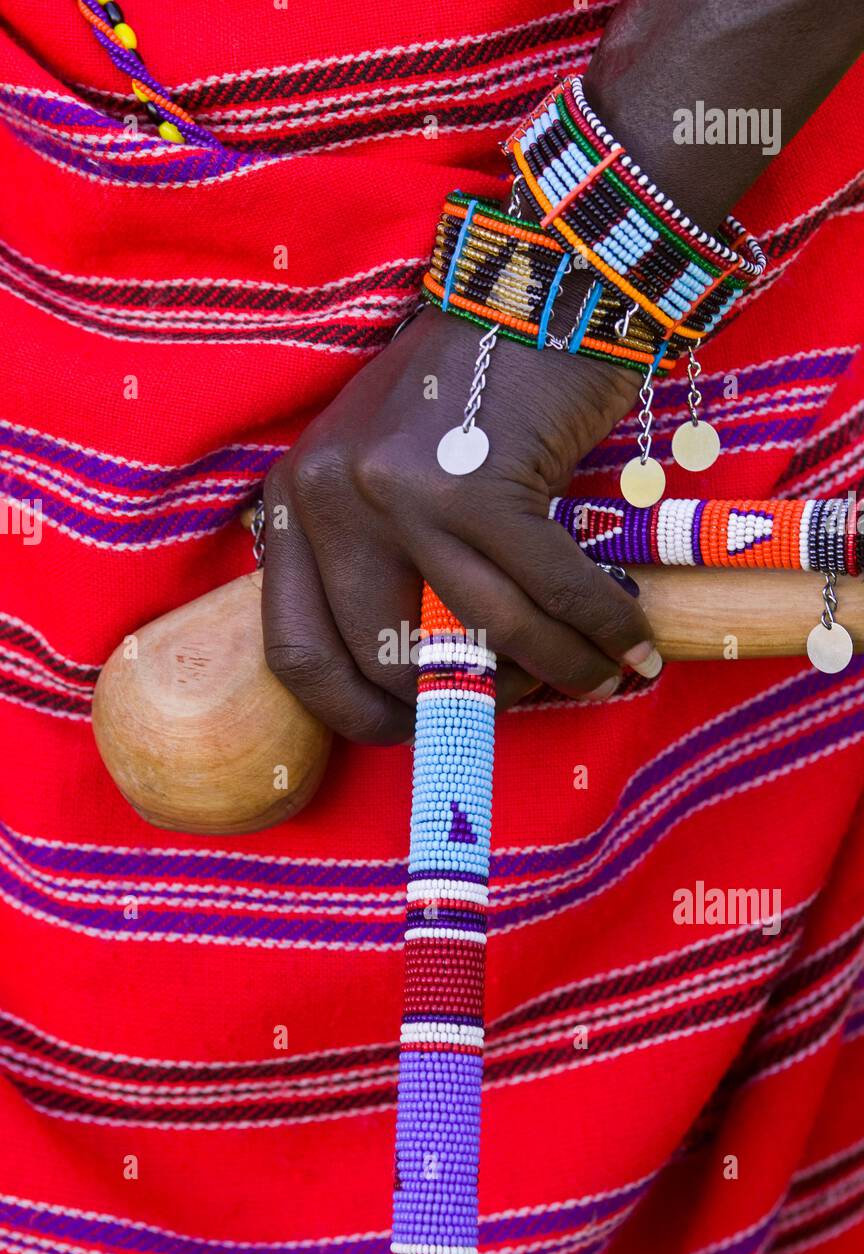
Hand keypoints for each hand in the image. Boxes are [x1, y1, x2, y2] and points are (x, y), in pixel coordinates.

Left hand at [262, 303, 658, 743]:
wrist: (533, 292)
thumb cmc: (467, 402)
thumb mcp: (386, 478)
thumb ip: (380, 568)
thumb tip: (427, 691)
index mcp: (292, 505)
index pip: (298, 655)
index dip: (358, 714)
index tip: (419, 729)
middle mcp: (327, 498)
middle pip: (388, 661)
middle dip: (468, 701)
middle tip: (526, 696)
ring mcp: (397, 492)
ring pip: (482, 633)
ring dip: (554, 672)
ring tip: (599, 673)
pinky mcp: (477, 483)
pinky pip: (548, 592)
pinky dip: (599, 629)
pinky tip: (633, 644)